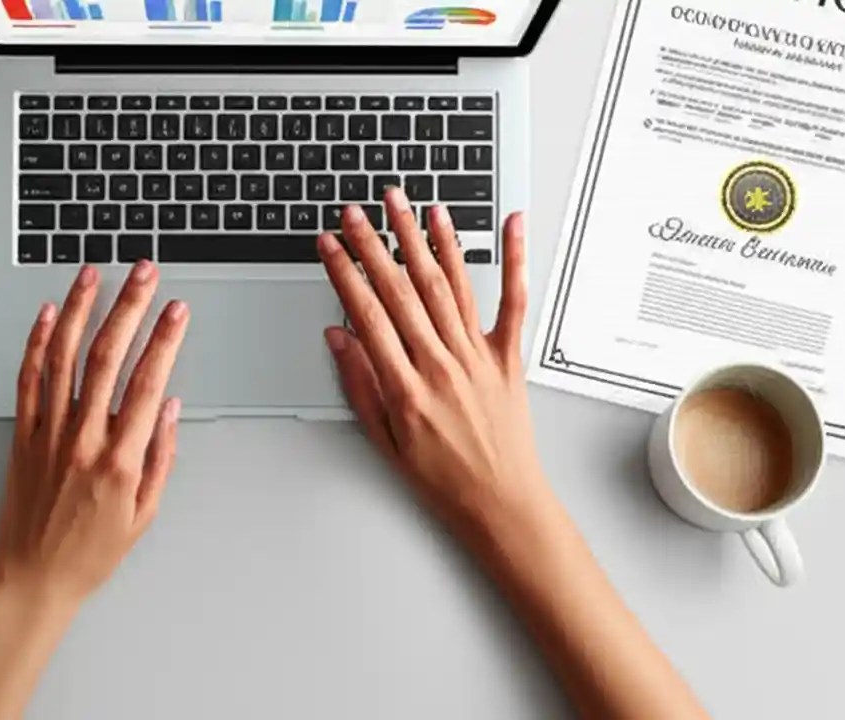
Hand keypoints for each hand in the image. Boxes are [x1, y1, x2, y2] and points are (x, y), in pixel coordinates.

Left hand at [0, 261, 188, 606]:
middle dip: (128, 306)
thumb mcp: (145, 513)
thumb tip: (171, 407)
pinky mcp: (21, 435)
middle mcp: (82, 438)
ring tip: (92, 274)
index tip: (177, 309)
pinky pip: (28, 378)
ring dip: (78, 308)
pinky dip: (36, 341)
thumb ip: (162, 456)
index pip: (148, 382)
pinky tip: (47, 313)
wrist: (31, 578)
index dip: (165, 339)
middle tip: (144, 272)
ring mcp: (47, 433)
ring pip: (62, 356)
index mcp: (120, 459)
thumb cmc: (90, 553)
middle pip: (106, 356)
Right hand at [319, 189, 540, 534]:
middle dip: (376, 244)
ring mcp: (478, 356)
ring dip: (428, 240)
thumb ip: (360, 384)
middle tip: (357, 211)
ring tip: (412, 204)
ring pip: (449, 285)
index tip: (329, 244)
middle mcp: (442, 364)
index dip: (344, 273)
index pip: (368, 314)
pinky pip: (513, 301)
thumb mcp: (384, 439)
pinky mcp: (508, 356)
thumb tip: (338, 337)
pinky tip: (511, 224)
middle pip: (403, 290)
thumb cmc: (442, 477)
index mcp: (406, 386)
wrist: (500, 502)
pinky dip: (515, 260)